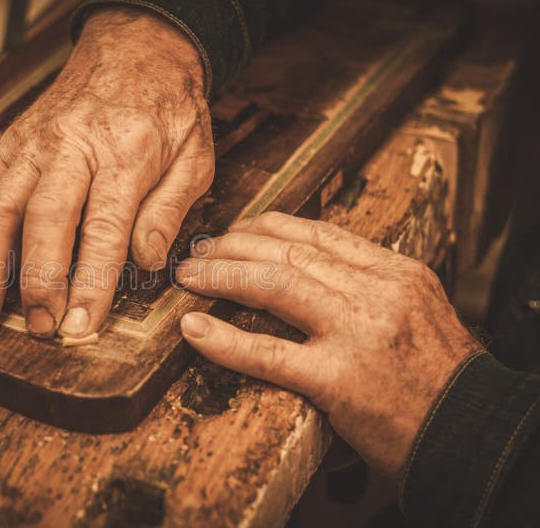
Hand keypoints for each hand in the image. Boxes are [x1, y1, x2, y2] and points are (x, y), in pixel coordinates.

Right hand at [0, 8, 213, 337]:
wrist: (134, 48)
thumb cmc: (169, 108)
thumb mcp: (194, 156)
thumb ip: (170, 209)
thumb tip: (145, 262)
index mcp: (125, 153)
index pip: (104, 229)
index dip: (91, 282)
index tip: (80, 325)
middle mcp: (71, 147)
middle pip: (45, 221)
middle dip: (37, 283)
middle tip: (37, 330)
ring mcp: (33, 144)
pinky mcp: (10, 144)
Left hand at [176, 212, 481, 479]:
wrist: (473, 433)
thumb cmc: (439, 377)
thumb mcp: (416, 310)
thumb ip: (369, 284)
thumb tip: (310, 269)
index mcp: (395, 272)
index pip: (318, 232)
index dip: (266, 227)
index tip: (235, 230)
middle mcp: (377, 293)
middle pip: (288, 253)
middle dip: (232, 247)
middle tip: (198, 252)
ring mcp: (358, 334)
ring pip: (274, 286)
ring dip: (220, 277)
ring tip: (188, 277)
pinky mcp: (340, 381)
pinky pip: (269, 353)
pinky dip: (225, 341)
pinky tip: (193, 331)